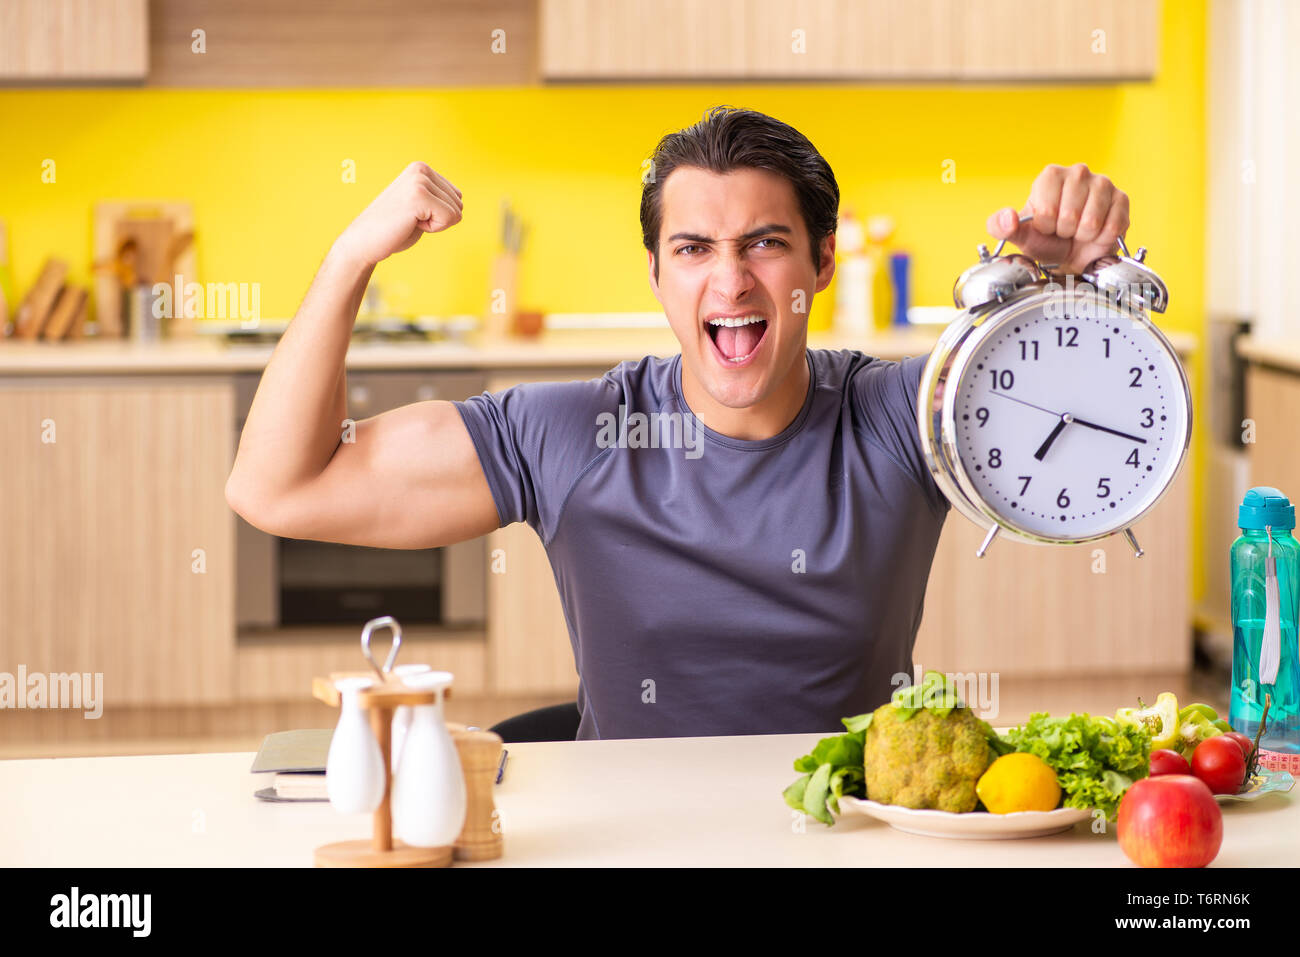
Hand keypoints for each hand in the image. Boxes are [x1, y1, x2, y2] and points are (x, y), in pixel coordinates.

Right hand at [332, 161, 462, 268]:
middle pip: (459, 204)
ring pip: (456, 212)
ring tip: (409, 220)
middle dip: (439, 219)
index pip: (457, 197)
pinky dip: (434, 228)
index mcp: (421, 168)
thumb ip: (437, 197)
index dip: (439, 214)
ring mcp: (419, 181)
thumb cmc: (394, 228)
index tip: (415, 214)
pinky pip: (449, 218)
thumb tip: (461, 198)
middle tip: (411, 220)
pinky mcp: (419, 196)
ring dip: (435, 224)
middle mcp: (421, 169)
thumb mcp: (421, 206)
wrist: (365, 241)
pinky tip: (411, 224)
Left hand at [986, 163, 1128, 274]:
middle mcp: (1078, 172)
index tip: (1047, 226)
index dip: (1046, 225)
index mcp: (1051, 176)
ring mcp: (1103, 184)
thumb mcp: (1018, 235)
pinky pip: (1111, 226)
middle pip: (1069, 215)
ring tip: (1078, 230)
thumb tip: (1008, 218)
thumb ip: (1001, 226)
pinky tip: (1096, 232)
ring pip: (1091, 222)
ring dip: (1083, 235)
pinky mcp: (1122, 199)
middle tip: (1064, 230)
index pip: (1046, 209)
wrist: (1073, 253)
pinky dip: (1101, 238)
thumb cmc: (1046, 239)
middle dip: (1065, 231)